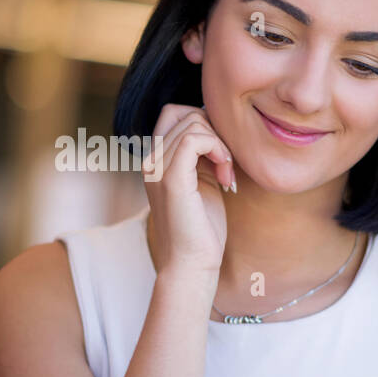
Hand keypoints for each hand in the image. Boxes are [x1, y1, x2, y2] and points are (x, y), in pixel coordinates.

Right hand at [143, 104, 233, 277]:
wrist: (192, 264)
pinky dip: (217, 148)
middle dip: (213, 130)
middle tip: (226, 163)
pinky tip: (226, 173)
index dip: (203, 121)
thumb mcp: (203, 180)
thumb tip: (218, 126)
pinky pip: (193, 139)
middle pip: (182, 112)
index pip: (173, 113)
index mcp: (155, 161)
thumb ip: (202, 154)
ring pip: (191, 123)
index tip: (221, 152)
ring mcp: (157, 169)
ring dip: (220, 143)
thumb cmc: (202, 228)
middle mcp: (150, 161)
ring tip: (227, 173)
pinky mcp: (170, 179)